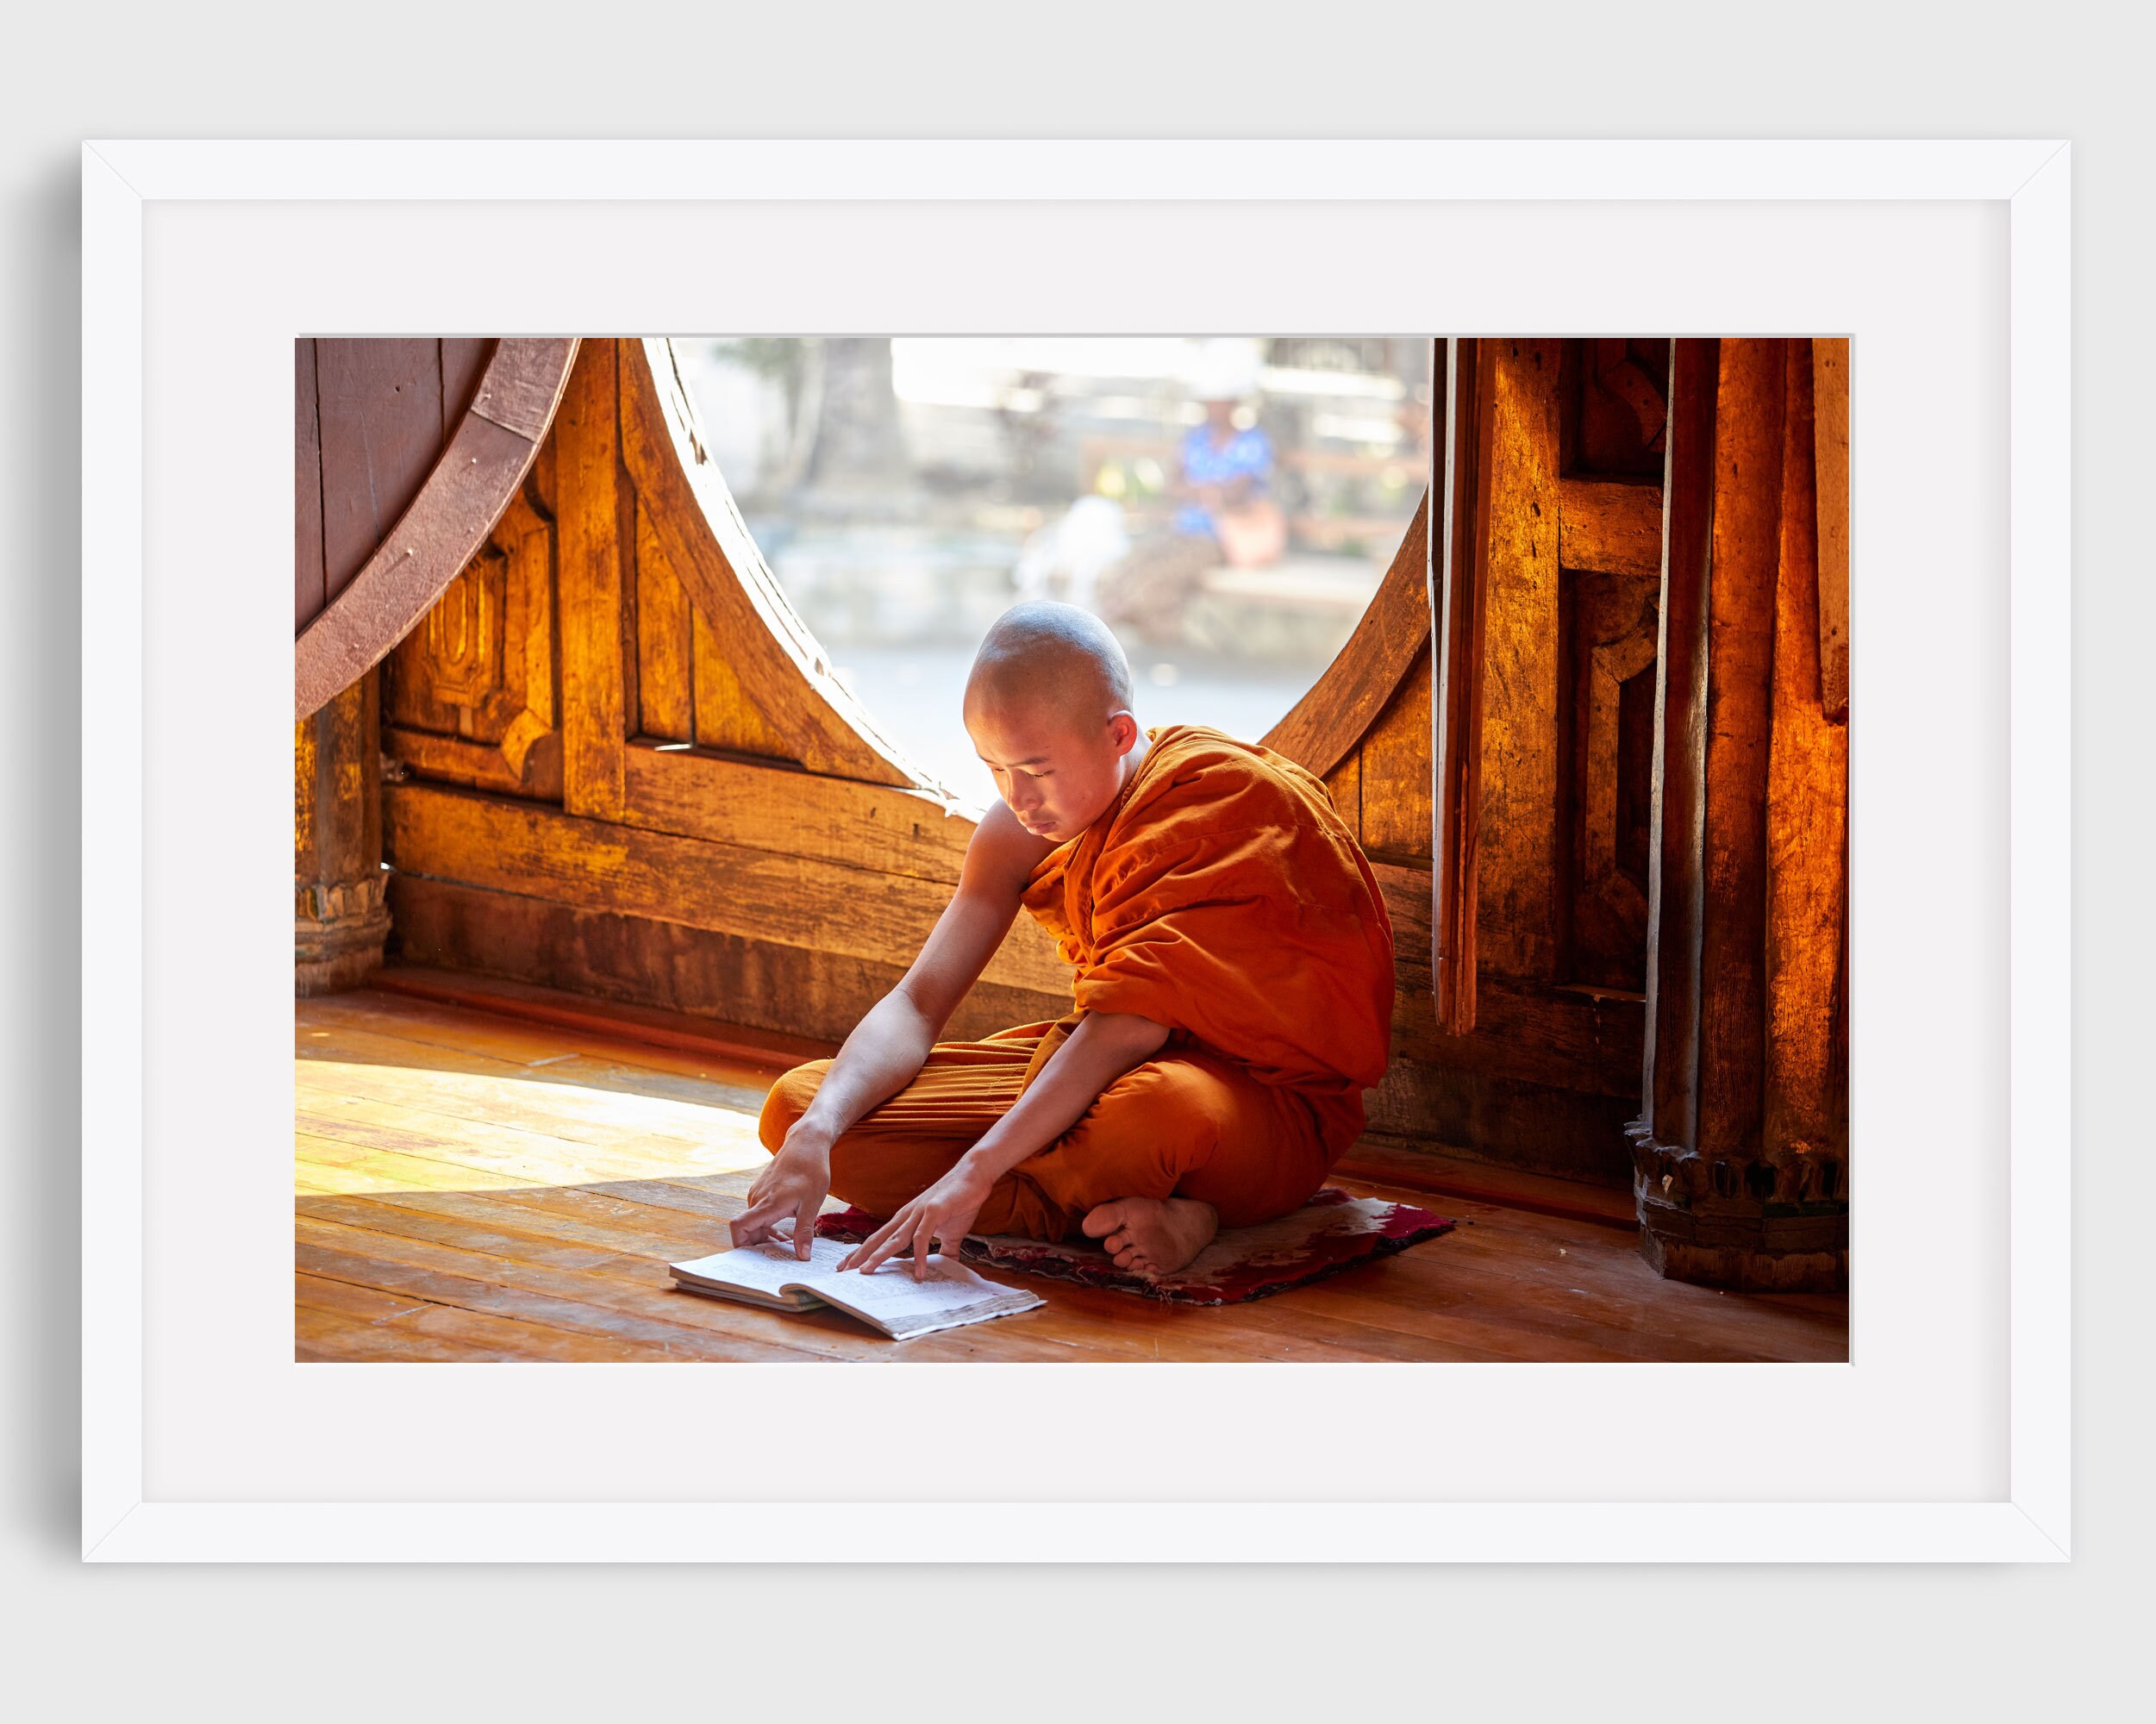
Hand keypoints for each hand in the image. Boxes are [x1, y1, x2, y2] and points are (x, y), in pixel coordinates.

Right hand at [729, 1123, 832, 1260]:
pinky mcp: (763, 1190)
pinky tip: (785, 1233)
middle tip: (780, 1259)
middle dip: (759, 1247)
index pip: (739, 1227)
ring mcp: (758, 1193)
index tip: (756, 1258)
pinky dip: (768, 1226)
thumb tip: (803, 1256)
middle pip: (747, 1230)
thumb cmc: (811, 1170)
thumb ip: (804, 1231)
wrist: (806, 1143)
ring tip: (787, 1247)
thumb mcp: (813, 1204)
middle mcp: (757, 1198)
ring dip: (765, 1237)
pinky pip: (759, 1214)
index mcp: (767, 1203)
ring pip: (754, 1223)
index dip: (741, 1245)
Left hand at [838, 1160, 990, 1280]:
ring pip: (894, 1239)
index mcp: (906, 1220)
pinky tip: (919, 1272)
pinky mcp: (934, 1212)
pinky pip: (922, 1237)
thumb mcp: (950, 1232)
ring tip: (865, 1272)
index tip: (847, 1266)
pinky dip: (919, 1256)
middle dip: (859, 1256)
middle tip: (842, 1271)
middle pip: (878, 1239)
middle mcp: (907, 1216)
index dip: (862, 1252)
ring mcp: (919, 1213)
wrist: (973, 1175)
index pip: (878, 1238)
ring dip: (879, 1256)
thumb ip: (945, 1249)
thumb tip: (949, 1266)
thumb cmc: (960, 1201)